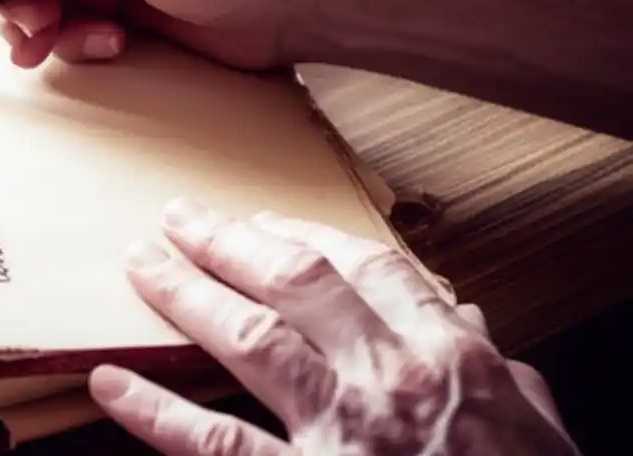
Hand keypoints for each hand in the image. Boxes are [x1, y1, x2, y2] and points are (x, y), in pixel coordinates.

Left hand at [89, 199, 577, 455]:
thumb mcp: (539, 435)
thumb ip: (505, 376)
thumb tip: (472, 323)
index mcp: (449, 359)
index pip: (368, 268)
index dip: (307, 235)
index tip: (264, 219)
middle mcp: (390, 380)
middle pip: (295, 283)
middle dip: (230, 242)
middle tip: (179, 218)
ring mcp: (342, 431)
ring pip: (250, 338)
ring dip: (185, 295)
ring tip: (139, 265)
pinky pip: (216, 443)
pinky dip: (156, 411)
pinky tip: (112, 384)